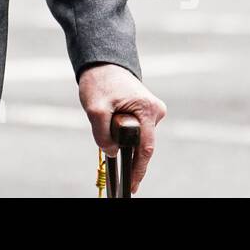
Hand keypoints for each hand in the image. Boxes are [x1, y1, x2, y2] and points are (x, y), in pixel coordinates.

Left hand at [78, 63, 165, 194]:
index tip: (132, 186)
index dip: (138, 170)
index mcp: (147, 109)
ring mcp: (152, 110)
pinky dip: (121, 127)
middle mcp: (155, 110)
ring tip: (106, 113)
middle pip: (140, 142)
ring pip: (136, 135)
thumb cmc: (100, 82)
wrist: (102, 63)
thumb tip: (112, 152)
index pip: (146, 148)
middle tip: (104, 128)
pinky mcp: (146, 110)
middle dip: (122, 143)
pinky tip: (111, 114)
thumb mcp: (95, 109)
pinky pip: (135, 128)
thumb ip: (102, 134)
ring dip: (119, 132)